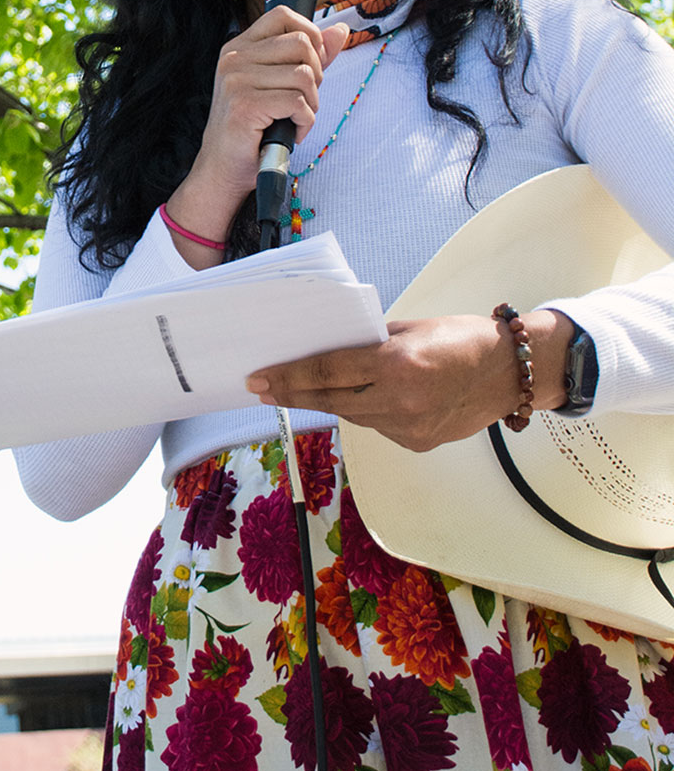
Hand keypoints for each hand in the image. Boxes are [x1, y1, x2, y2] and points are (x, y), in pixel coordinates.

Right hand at [166, 8, 349, 265]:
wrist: (223, 169)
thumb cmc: (252, 129)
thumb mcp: (279, 84)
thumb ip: (310, 56)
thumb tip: (341, 31)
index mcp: (239, 47)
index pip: (283, 16)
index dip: (309, 34)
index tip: (311, 63)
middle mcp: (234, 58)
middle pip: (301, 44)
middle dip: (316, 75)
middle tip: (303, 100)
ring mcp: (237, 81)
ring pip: (304, 76)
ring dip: (311, 104)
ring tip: (295, 119)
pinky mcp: (245, 105)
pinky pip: (298, 103)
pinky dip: (305, 122)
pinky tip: (291, 132)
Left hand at [246, 311, 574, 451]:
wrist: (510, 373)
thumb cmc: (461, 339)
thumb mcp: (410, 329)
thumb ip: (368, 343)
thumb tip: (329, 352)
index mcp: (395, 363)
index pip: (327, 372)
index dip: (288, 376)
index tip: (259, 378)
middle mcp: (399, 399)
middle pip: (330, 400)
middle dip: (292, 394)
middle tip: (261, 389)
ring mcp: (408, 427)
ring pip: (352, 415)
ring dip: (328, 402)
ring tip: (303, 390)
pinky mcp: (417, 442)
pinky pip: (377, 426)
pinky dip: (366, 411)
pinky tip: (365, 398)